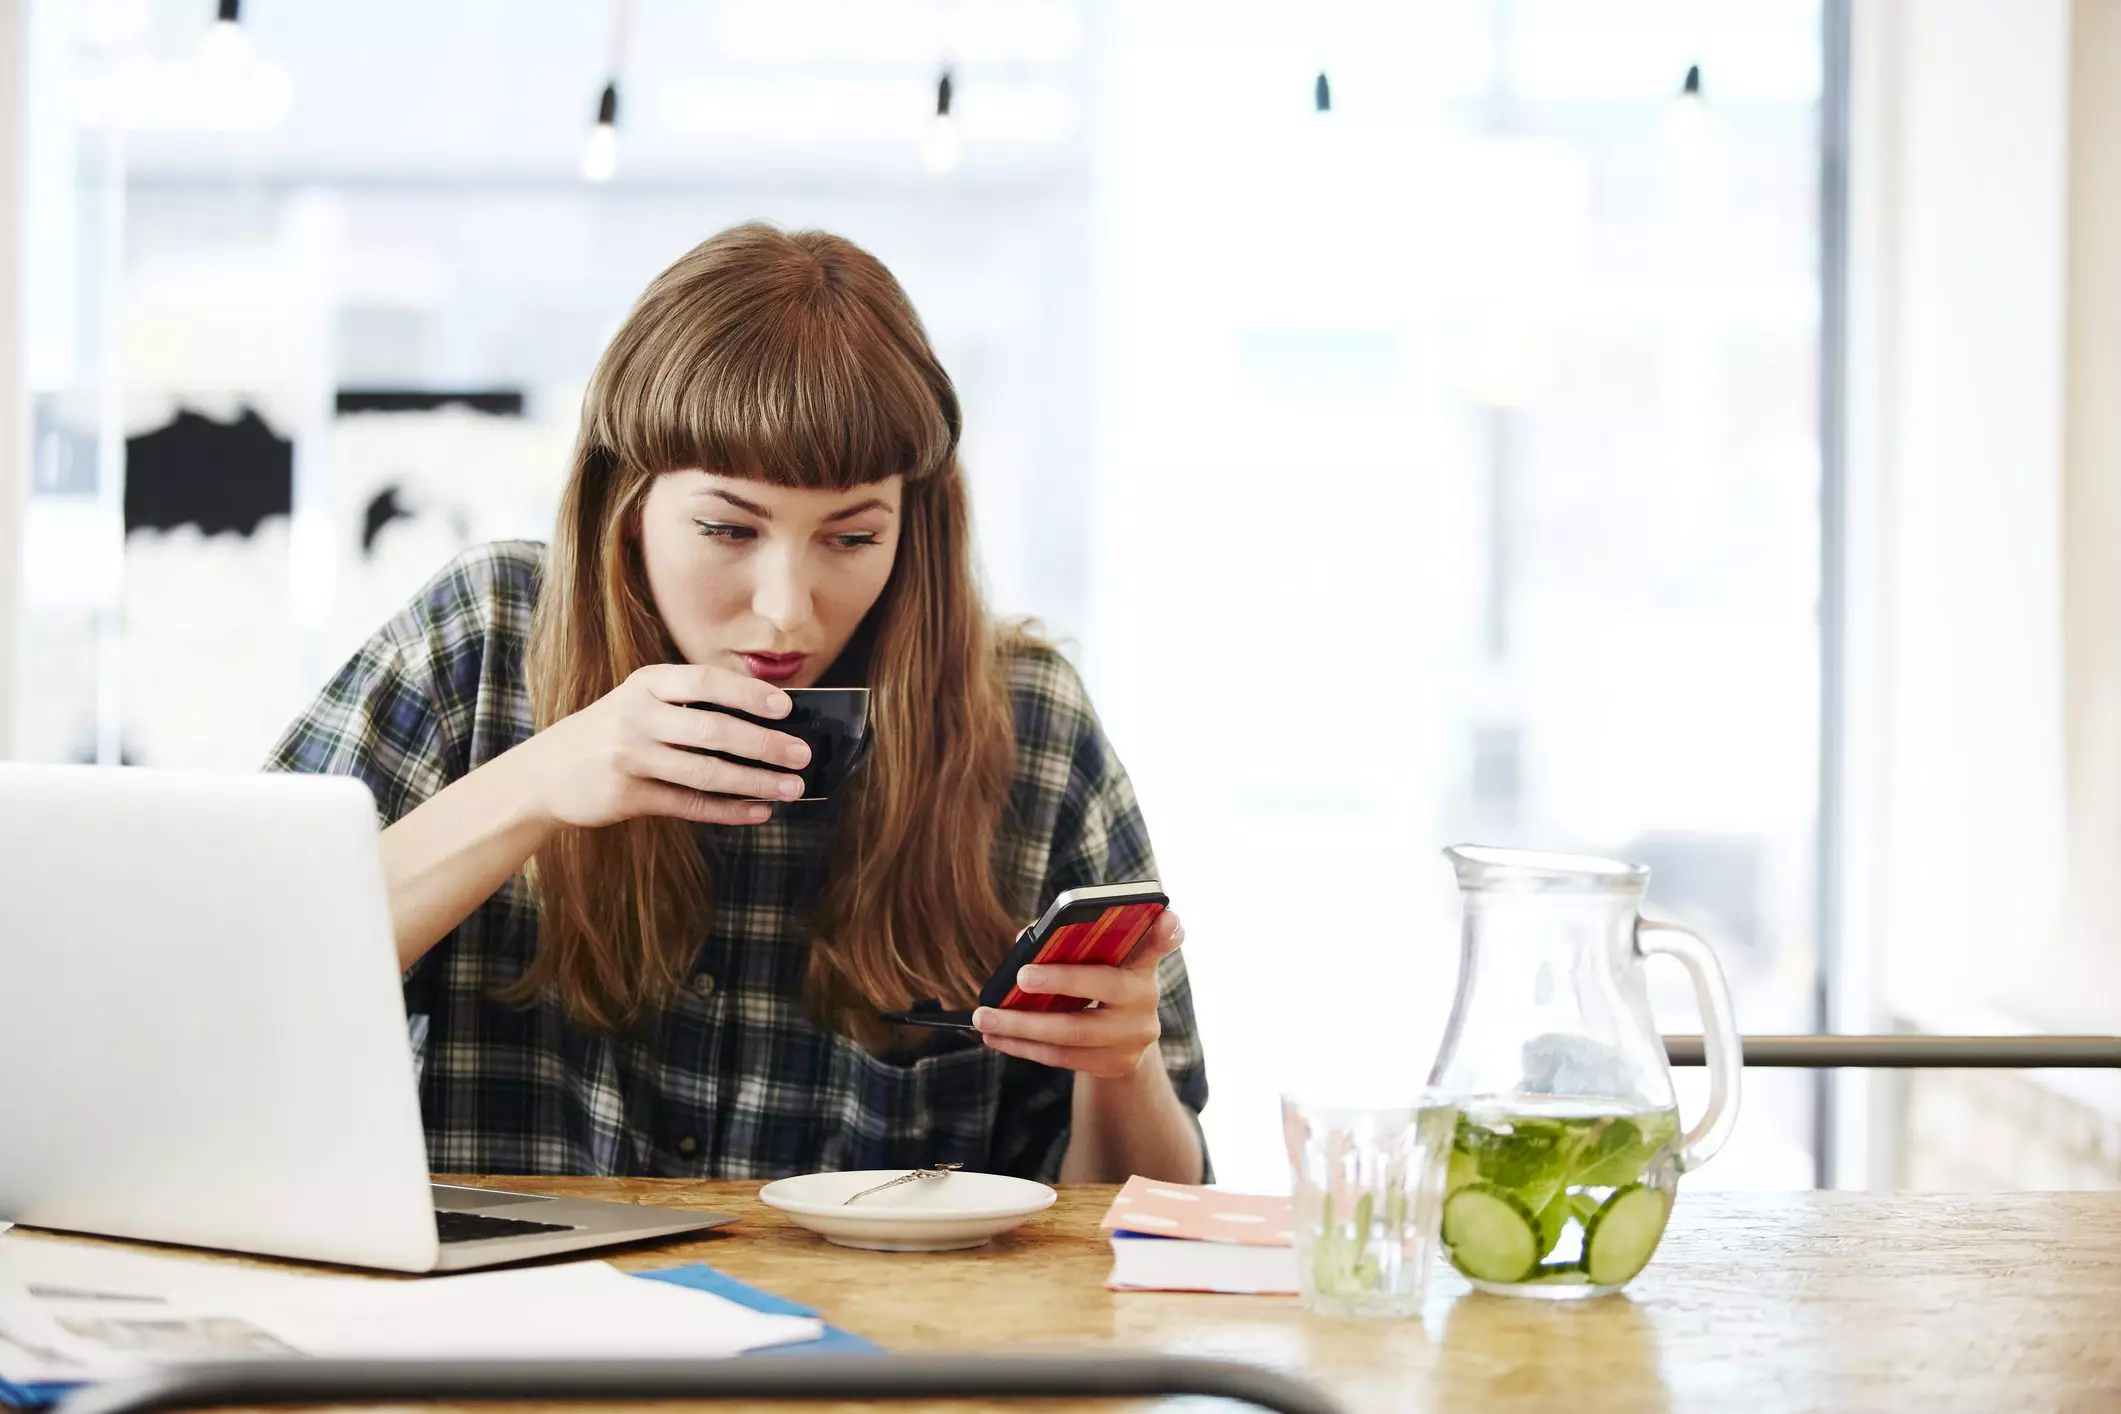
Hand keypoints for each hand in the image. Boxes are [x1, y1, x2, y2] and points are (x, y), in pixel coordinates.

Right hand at [524, 663, 813, 829]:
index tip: (786, 707)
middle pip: (714, 730)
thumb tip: (764, 719)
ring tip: (791, 788)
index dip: (748, 693)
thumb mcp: (639, 702)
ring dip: (756, 782)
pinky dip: (729, 810)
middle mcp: (636, 716)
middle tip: (802, 755)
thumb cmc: (610, 733)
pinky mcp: (627, 796)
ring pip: (707, 773)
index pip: (705, 681)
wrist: (544, 773)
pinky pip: (690, 805)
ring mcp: (630, 757)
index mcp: (646, 683)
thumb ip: (689, 705)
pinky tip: (758, 811)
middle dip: (765, 744)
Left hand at [973, 910, 1185, 1079]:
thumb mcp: (1096, 958)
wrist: (1122, 1037)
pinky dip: (1024, 1047)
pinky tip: (997, 1037)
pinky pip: (1063, 1058)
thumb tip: (1024, 940)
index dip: (1166, 932)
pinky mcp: (1117, 1065)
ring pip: (1073, 1034)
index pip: (1159, 942)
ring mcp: (1134, 1037)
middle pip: (1104, 988)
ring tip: (984, 1018)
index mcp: (1142, 962)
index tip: (1167, 917)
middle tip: (1019, 976)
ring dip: (1022, 1027)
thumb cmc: (1098, 979)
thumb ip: (1069, 941)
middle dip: (1058, 983)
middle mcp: (1146, 999)